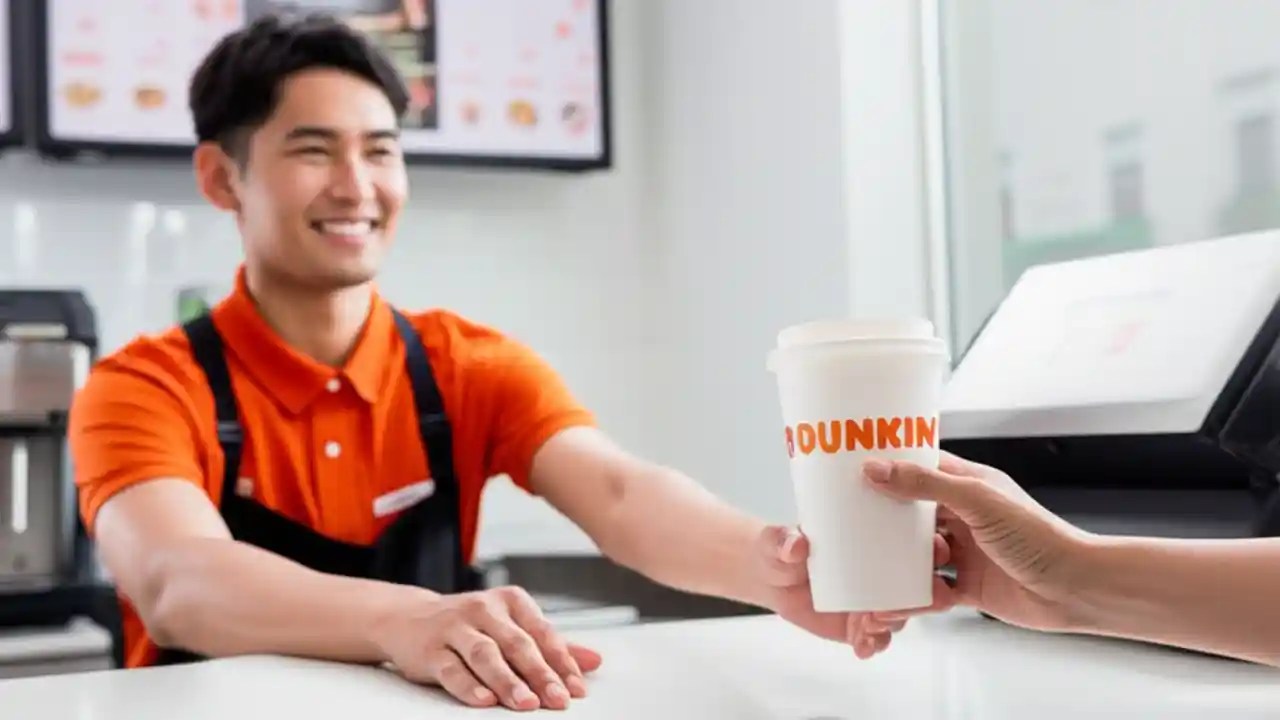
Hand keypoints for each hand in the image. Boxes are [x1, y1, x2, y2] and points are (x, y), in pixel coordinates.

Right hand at [371, 586, 602, 710]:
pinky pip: (452, 668)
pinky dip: (469, 685)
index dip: (562, 662)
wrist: (408, 618)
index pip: (543, 633)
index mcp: (511, 602)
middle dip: (540, 674)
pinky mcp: (431, 648)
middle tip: (559, 699)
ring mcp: (455, 627)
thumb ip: (552, 646)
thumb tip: (594, 661)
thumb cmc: (470, 626)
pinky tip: (485, 701)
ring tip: (526, 703)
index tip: (578, 689)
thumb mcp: (512, 628)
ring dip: (507, 681)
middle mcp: (484, 609)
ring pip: (485, 655)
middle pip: (517, 644)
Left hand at [753, 524, 950, 658]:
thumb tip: (796, 545)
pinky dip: (873, 644)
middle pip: (924, 586)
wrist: (772, 578)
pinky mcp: (860, 625)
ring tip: (867, 625)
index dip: (936, 546)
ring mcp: (875, 601)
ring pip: (903, 616)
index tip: (932, 550)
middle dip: (923, 600)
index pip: (920, 540)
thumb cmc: (784, 547)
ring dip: (893, 623)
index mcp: (878, 540)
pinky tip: (860, 647)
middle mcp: (885, 573)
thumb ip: (785, 539)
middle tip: (887, 606)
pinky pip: (878, 638)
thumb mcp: (780, 539)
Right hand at [861, 452, 1092, 632]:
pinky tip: (894, 602)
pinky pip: (929, 590)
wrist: (1076, 589)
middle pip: (911, 515)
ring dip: (894, 564)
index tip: (853, 470)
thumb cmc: (1039, 537)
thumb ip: (926, 484)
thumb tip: (876, 469)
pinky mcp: (968, 586)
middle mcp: (964, 516)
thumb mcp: (977, 500)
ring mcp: (966, 552)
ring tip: (867, 570)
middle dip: (883, 522)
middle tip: (847, 525)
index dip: (888, 468)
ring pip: (916, 555)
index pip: (919, 468)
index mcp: (967, 485)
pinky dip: (911, 597)